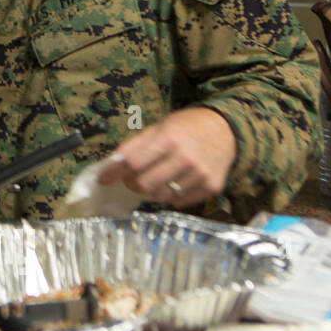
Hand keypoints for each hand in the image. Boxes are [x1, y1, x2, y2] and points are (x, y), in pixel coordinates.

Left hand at [95, 106, 236, 207]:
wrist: (226, 130)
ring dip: (151, 191)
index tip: (103, 178)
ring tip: (155, 179)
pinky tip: (174, 183)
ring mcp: (201, 175)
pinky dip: (170, 196)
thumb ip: (133, 146)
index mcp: (169, 139)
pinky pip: (179, 202)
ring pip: (161, 197)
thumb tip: (107, 167)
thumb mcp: (158, 127)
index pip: (133, 163)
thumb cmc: (185, 127)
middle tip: (132, 178)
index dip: (114, 172)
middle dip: (132, 183)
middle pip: (145, 184)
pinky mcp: (212, 188)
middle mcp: (186, 158)